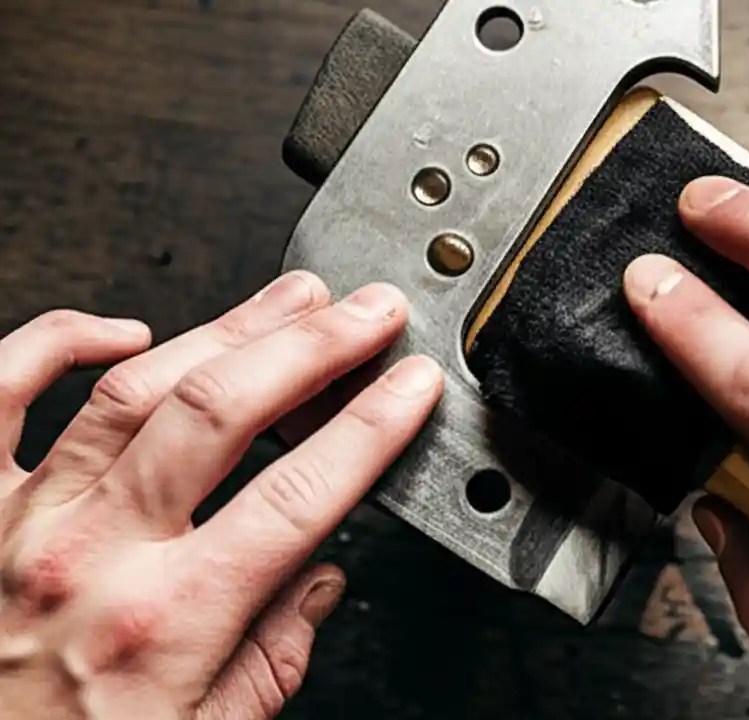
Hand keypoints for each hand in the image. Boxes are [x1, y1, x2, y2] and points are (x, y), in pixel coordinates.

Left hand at [0, 275, 441, 718]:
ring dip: (225, 328)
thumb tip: (318, 582)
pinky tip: (120, 332)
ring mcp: (23, 520)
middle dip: (312, 347)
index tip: (411, 385)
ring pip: (134, 387)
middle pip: (220, 411)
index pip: (299, 495)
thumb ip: (273, 655)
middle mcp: (91, 557)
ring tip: (288, 302)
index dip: (371, 426)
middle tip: (365, 313)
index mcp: (167, 622)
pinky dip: (55, 343)